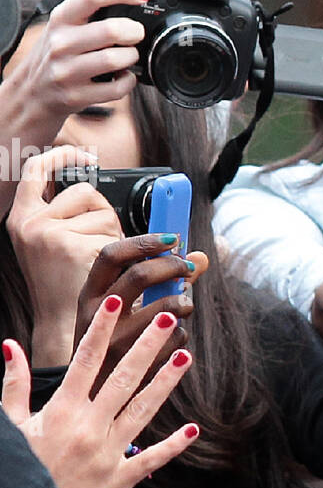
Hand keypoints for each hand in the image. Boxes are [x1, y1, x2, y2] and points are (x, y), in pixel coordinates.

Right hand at [0, 0, 146, 135]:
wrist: (32, 94)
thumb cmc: (55, 57)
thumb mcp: (61, 28)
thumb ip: (87, 14)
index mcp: (60, 20)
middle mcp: (61, 43)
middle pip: (111, 29)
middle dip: (135, 31)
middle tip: (136, 34)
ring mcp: (67, 71)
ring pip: (115, 59)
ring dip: (132, 57)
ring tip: (128, 56)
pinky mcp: (76, 96)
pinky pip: (116, 88)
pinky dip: (128, 81)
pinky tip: (123, 77)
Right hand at [2, 297, 199, 487]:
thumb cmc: (18, 468)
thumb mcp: (10, 425)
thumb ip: (14, 384)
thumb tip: (9, 345)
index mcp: (62, 411)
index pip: (85, 360)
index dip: (101, 329)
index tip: (115, 302)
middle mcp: (89, 428)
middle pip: (123, 378)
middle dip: (146, 346)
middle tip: (167, 319)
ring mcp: (108, 454)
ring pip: (143, 410)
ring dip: (166, 382)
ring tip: (185, 356)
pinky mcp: (120, 480)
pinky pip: (151, 459)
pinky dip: (173, 446)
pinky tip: (193, 429)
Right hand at [6, 146, 121, 365]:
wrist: (65, 332)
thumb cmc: (67, 291)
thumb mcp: (61, 248)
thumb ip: (83, 219)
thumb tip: (115, 182)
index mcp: (23, 221)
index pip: (36, 170)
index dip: (62, 155)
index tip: (87, 155)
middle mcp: (32, 225)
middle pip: (87, 193)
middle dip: (106, 216)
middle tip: (102, 247)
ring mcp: (52, 236)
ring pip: (108, 216)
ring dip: (120, 238)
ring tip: (107, 269)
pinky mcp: (76, 248)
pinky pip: (122, 238)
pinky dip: (134, 255)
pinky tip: (119, 276)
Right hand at [74, 235, 208, 392]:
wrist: (90, 395)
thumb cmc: (109, 342)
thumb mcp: (116, 310)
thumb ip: (158, 281)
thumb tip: (201, 258)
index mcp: (88, 296)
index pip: (112, 255)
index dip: (144, 242)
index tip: (172, 238)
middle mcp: (98, 317)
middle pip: (140, 276)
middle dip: (173, 267)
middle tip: (188, 267)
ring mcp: (116, 343)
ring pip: (166, 309)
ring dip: (184, 303)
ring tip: (184, 305)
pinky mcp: (137, 367)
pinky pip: (175, 341)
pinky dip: (182, 335)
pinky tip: (174, 338)